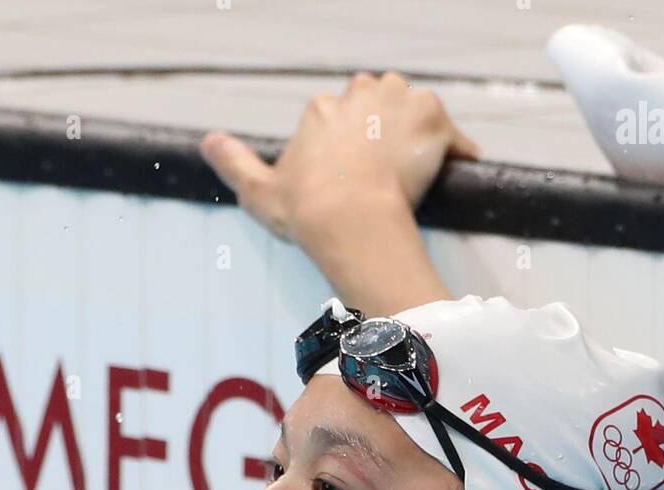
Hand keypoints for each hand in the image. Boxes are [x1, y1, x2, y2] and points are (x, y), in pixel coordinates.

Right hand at [200, 70, 479, 246]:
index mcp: (321, 109)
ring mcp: (398, 104)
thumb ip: (234, 163)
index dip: (350, 143)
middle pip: (378, 101)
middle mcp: (359, 94)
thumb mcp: (259, 191)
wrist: (351, 221)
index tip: (355, 171)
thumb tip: (207, 141)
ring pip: (414, 108)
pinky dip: (456, 150)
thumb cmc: (307, 212)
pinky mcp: (431, 120)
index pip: (340, 112)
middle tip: (387, 171)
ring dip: (417, 133)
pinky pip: (451, 132)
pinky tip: (454, 172)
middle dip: (384, 128)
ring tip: (417, 171)